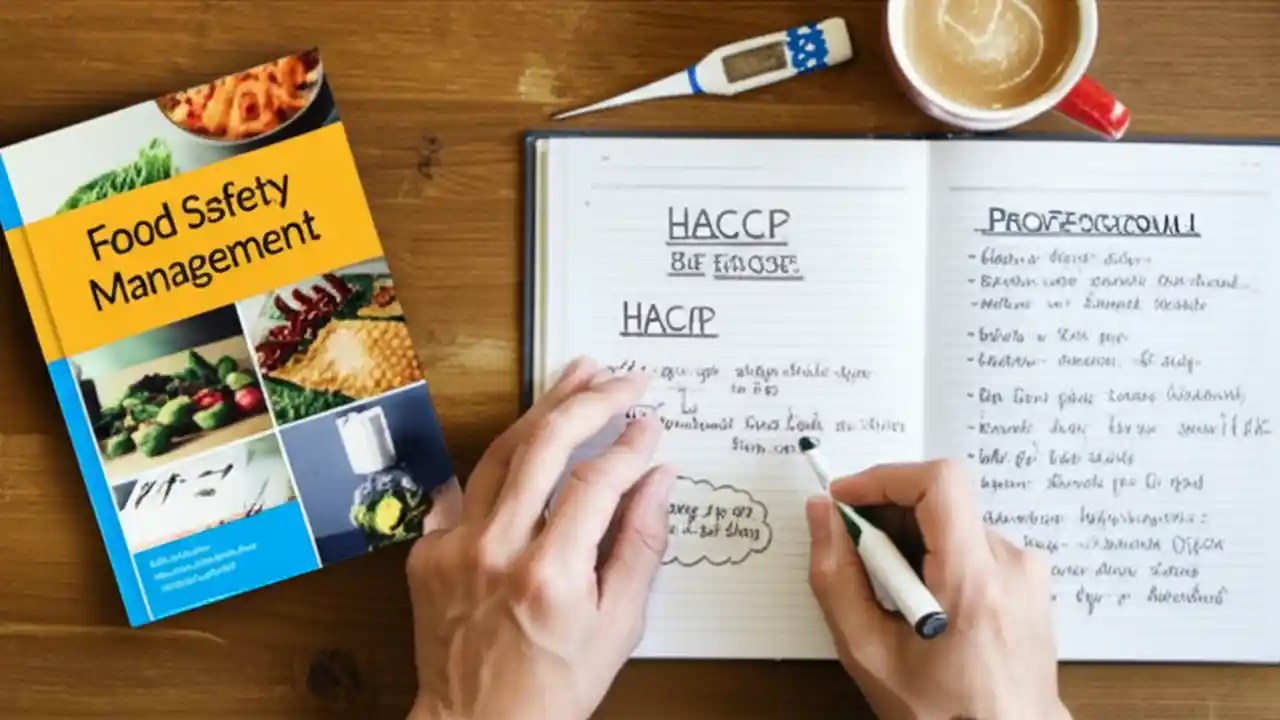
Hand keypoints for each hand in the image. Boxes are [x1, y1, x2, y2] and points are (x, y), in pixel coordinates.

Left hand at [405, 357, 673, 719]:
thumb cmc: (553, 686)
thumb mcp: (618, 626)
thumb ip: (640, 545)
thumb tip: (657, 479)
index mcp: (549, 575)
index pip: (597, 481)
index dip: (630, 443)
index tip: (649, 425)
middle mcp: (495, 550)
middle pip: (545, 445)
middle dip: (591, 400)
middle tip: (623, 379)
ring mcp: (454, 546)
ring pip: (501, 450)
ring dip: (543, 408)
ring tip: (578, 377)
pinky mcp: (428, 549)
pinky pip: (466, 484)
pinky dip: (500, 456)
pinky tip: (525, 430)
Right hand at [805, 460, 1069, 719]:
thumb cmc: (940, 712)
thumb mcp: (867, 651)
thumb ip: (835, 576)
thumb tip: (820, 514)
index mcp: (973, 580)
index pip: (937, 484)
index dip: (883, 478)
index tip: (845, 499)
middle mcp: (1010, 564)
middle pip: (939, 503)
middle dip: (886, 517)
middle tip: (854, 558)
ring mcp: (1026, 571)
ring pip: (952, 524)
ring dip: (910, 542)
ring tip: (891, 596)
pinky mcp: (1029, 579)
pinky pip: (972, 544)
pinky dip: (936, 557)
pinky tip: (923, 603)